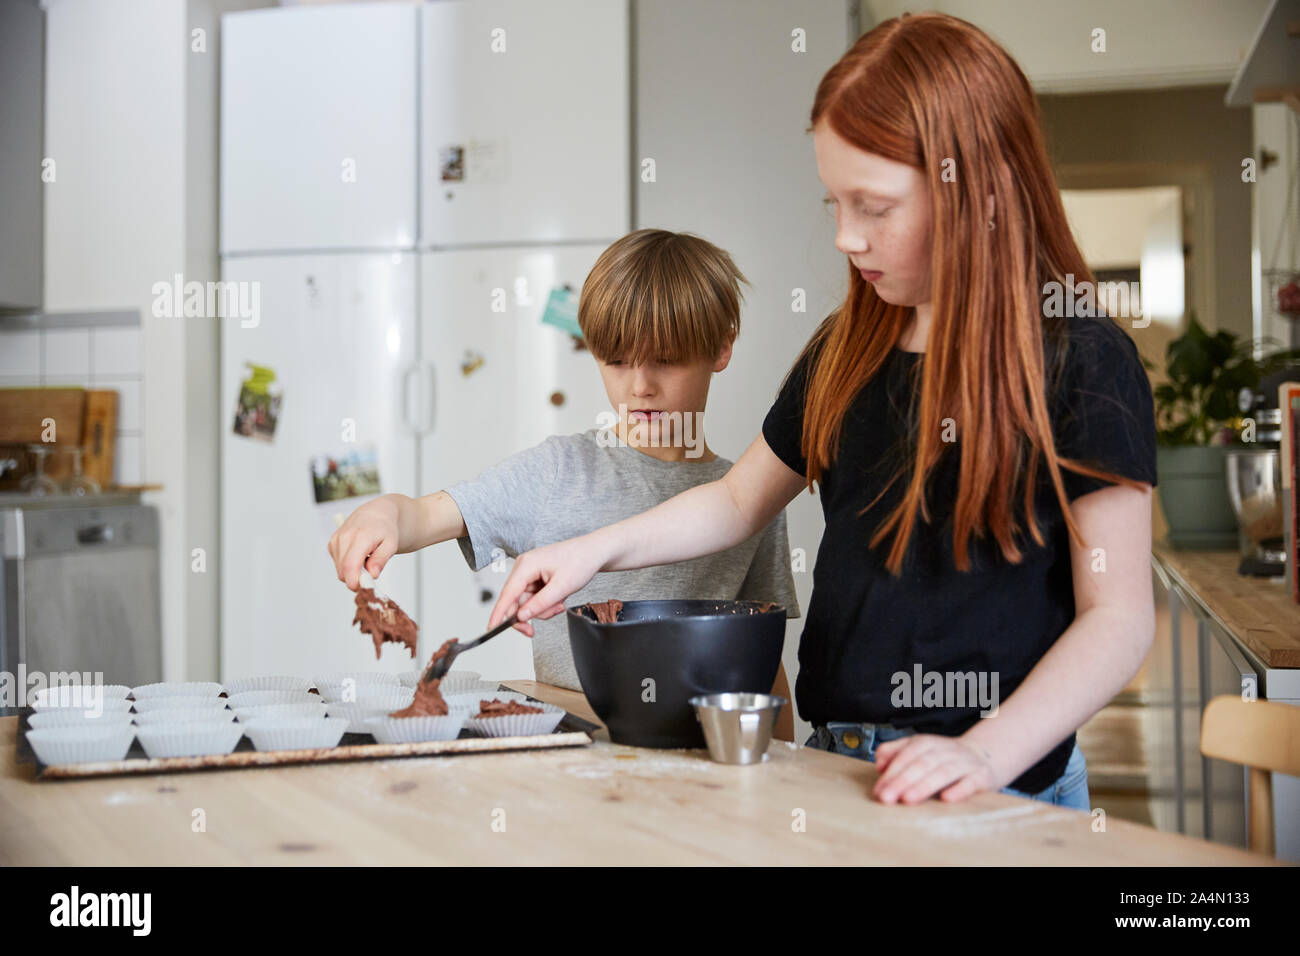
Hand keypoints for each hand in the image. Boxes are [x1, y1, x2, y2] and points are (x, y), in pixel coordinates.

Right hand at [328, 499, 400, 589]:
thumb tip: (372, 574)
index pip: (350, 566)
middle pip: (343, 572)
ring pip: (340, 570)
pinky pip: (338, 564)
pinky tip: (359, 555)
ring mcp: (336, 540)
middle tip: (372, 572)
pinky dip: (348, 565)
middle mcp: (344, 537)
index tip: (366, 588)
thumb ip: (381, 559)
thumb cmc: (385, 529)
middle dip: (357, 578)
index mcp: (360, 536)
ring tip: (367, 559)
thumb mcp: (392, 544)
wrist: (377, 513)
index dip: (355, 582)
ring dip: (353, 571)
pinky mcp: (332, 543)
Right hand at [488, 534, 608, 636]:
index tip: (492, 628)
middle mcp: (524, 568)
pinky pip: (534, 598)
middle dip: (530, 614)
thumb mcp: (562, 587)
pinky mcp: (536, 577)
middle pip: (515, 601)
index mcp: (526, 565)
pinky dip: (546, 603)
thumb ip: (540, 603)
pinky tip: (559, 598)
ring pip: (526, 603)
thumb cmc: (580, 561)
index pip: (507, 593)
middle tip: (534, 630)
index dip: (499, 613)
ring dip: (542, 609)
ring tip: (560, 603)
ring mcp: (530, 573)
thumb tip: (522, 616)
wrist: (594, 552)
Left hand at [871, 734, 999, 803]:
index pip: (907, 754)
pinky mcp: (982, 776)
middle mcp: (946, 750)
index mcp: (927, 743)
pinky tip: (945, 798)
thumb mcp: (919, 750)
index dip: (891, 772)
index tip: (879, 790)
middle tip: (886, 798)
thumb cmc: (944, 759)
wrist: (986, 756)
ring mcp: (965, 762)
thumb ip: (896, 753)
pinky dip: (959, 789)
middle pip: (922, 763)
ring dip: (924, 785)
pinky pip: (971, 782)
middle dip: (902, 781)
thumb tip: (878, 764)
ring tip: (907, 799)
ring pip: (944, 772)